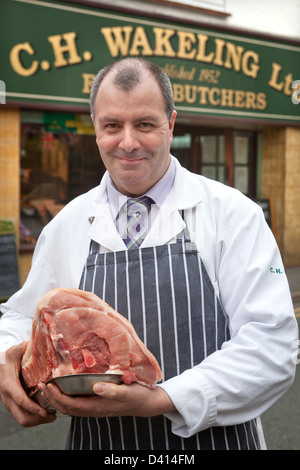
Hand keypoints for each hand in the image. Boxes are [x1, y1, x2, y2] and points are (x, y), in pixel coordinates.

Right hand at [0, 342, 55, 426]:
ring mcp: (9, 403)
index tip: (45, 411)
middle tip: (53, 416)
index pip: (22, 401)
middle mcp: (8, 397)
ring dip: (37, 420)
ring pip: (22, 420)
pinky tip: (45, 411)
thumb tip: (46, 342)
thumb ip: (30, 347)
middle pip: (22, 417)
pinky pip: (22, 416)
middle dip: (38, 420)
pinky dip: (33, 417)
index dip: (34, 408)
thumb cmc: (9, 356)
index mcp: (10, 385)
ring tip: (52, 415)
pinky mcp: (12, 405)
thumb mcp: (17, 350)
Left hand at [38, 380, 174, 417]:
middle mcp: (94, 409)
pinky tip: (66, 387)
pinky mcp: (99, 402)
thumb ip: (111, 390)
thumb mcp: (127, 391)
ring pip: (71, 406)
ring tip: (48, 386)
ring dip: (58, 398)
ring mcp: (96, 406)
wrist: (148, 402)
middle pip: (67, 407)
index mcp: (97, 406)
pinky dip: (68, 396)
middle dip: (51, 398)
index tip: (47, 384)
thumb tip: (94, 386)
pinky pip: (79, 402)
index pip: (70, 404)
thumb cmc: (138, 395)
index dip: (56, 396)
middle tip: (40, 384)